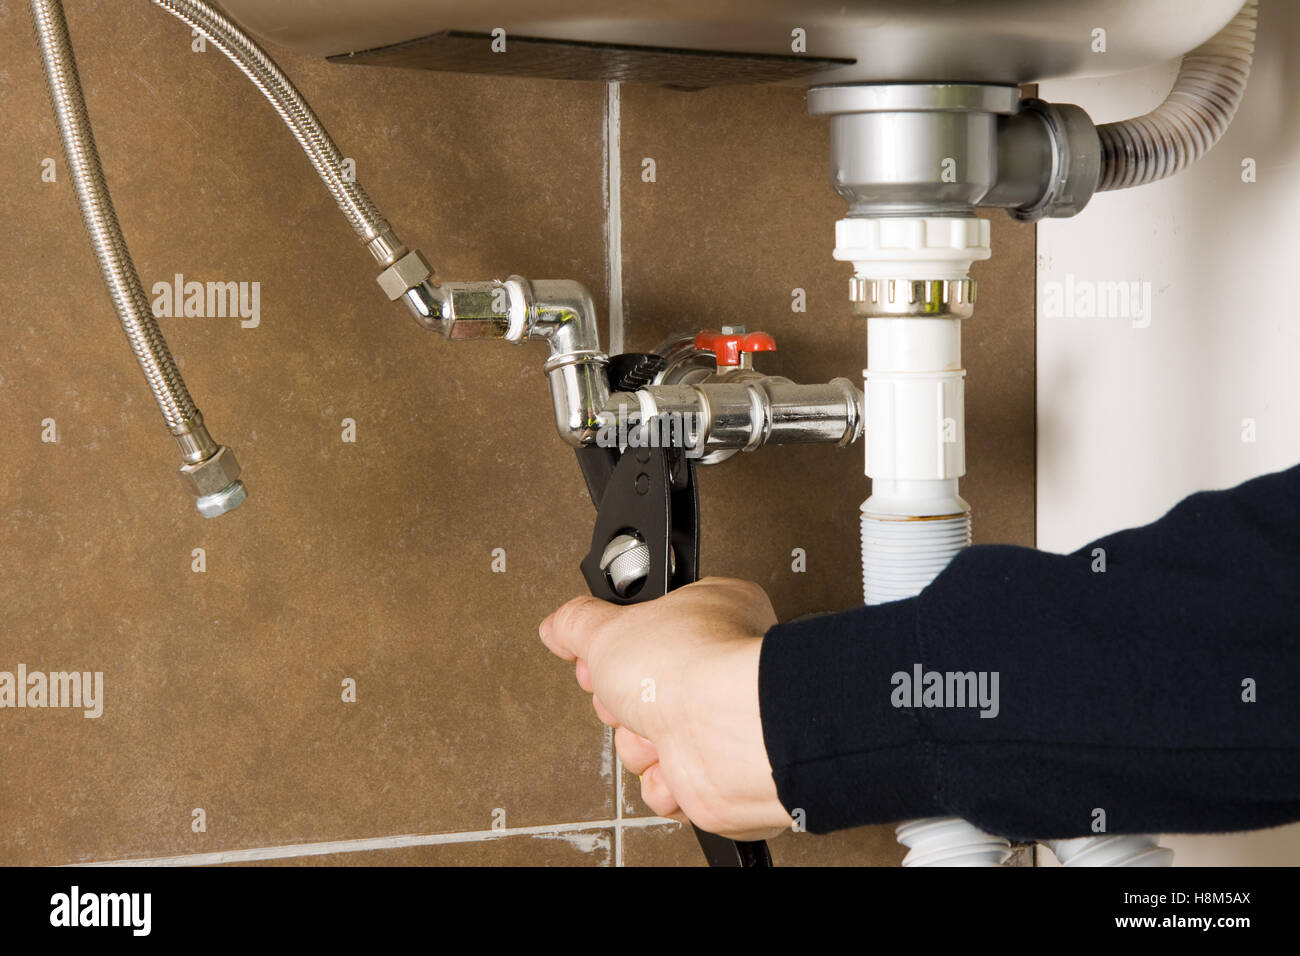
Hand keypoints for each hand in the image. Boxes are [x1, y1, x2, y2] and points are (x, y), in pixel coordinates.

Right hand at [539, 577, 791, 840]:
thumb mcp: (606, 628)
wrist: (719, 735)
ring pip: (644, 742)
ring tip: (657, 727)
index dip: (611, 649)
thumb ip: (576, 624)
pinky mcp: (712, 772)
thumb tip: (558, 625)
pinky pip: (664, 784)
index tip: (596, 656)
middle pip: (635, 694)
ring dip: (638, 743)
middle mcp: (715, 671)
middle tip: (628, 694)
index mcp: (708, 618)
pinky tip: (674, 760)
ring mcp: (714, 723)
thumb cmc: (688, 669)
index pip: (645, 634)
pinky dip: (662, 780)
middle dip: (620, 703)